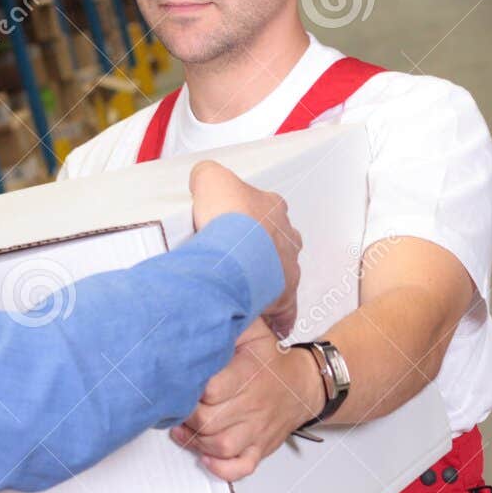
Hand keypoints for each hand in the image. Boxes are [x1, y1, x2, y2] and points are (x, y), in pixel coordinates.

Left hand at [170, 321, 324, 482]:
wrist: (302, 385)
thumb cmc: (271, 361)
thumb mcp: (253, 332)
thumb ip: (229, 324)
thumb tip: (200, 318)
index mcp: (249, 374)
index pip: (211, 389)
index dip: (188, 390)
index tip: (176, 384)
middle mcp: (253, 405)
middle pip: (209, 420)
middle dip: (186, 416)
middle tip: (175, 408)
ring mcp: (257, 430)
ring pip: (221, 446)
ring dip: (196, 441)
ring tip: (183, 429)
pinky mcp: (260, 448)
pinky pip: (241, 467)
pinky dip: (222, 468)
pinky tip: (207, 456)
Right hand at [188, 160, 301, 337]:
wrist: (235, 256)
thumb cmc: (230, 220)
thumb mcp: (211, 179)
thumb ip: (208, 175)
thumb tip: (203, 177)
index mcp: (274, 209)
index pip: (267, 209)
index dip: (250, 217)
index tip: (236, 225)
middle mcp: (286, 238)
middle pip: (277, 242)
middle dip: (260, 251)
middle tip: (236, 259)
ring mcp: (288, 268)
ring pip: (280, 275)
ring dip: (265, 280)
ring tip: (242, 288)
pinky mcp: (285, 297)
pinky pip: (284, 310)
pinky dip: (274, 315)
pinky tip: (259, 317)